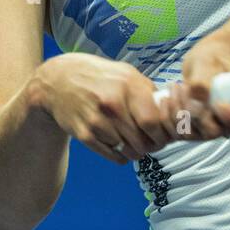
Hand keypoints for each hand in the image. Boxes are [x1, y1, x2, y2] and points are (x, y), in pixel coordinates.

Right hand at [33, 53, 176, 163]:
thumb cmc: (99, 77)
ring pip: (128, 150)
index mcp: (128, 86)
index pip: (153, 122)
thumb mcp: (126, 73)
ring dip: (135, 151)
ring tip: (133, 142)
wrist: (59, 80)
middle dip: (151, 146)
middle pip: (142, 140)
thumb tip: (170, 111)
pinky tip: (119, 146)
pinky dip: (120, 155)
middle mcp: (112, 103)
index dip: (162, 134)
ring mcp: (97, 121)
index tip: (163, 136)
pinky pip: (112, 155)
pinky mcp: (84, 135)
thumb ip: (148, 91)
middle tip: (151, 143)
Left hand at [170, 37, 229, 140]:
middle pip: (214, 132)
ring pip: (191, 133)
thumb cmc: (213, 61)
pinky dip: (167, 115)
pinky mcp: (193, 131)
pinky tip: (167, 97)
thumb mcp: (210, 63)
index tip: (220, 103)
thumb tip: (197, 97)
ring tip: (176, 86)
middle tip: (186, 87)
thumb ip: (204, 79)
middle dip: (194, 111)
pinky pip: (177, 132)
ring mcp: (211, 130)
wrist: (203, 66)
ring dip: (177, 110)